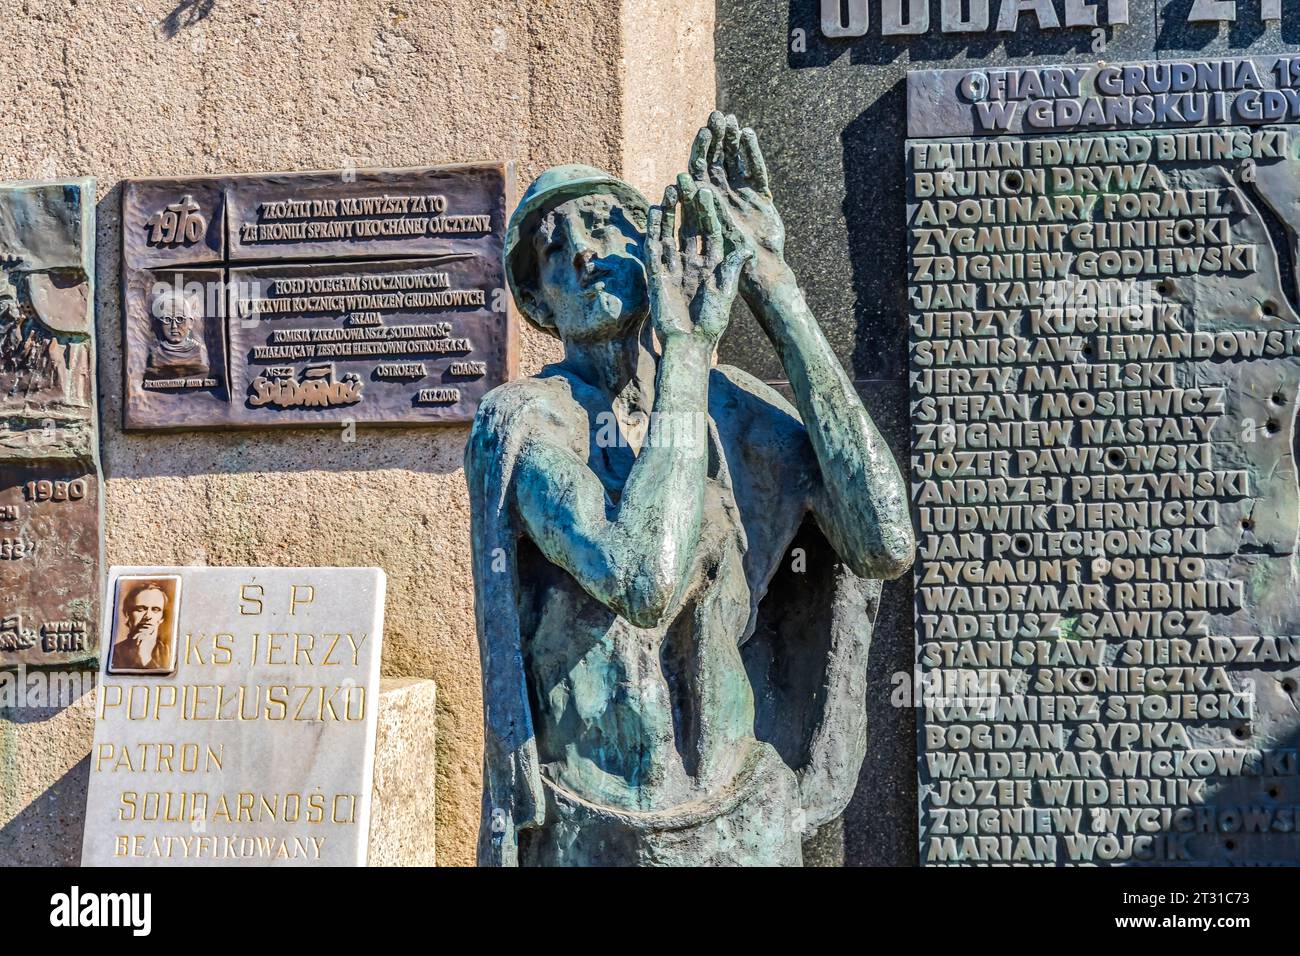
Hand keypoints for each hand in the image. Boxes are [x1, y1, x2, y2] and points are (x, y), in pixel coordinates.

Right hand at [645, 181, 750, 347]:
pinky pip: (654, 247)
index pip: (710, 231)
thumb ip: (732, 269)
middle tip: (685, 177)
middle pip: (689, 226)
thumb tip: (748, 249)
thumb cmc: (711, 323)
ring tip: (671, 187)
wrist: (689, 344)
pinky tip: (655, 211)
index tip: (705, 190)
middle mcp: (693, 262)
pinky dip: (654, 229)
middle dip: (688, 203)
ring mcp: (674, 267)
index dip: (707, 211)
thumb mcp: (726, 293)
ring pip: (671, 232)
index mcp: (712, 265)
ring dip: (671, 210)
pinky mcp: (657, 275)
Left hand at [686, 111, 787, 297]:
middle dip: (715, 141)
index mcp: (704, 207)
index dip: (700, 152)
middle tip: (716, 116)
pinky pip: (755, 171)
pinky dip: (752, 154)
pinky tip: (748, 134)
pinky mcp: (759, 197)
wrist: (762, 272)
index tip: (703, 131)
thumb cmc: (732, 261)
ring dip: (731, 142)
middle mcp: (720, 198)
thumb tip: (689, 188)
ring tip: (730, 119)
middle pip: (714, 164)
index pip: (697, 175)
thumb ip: (703, 214)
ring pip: (733, 164)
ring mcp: (739, 196)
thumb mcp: (714, 241)